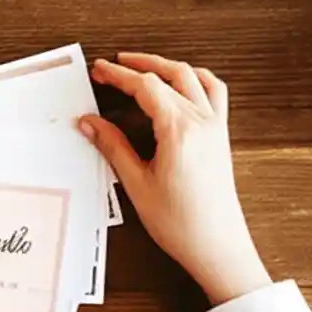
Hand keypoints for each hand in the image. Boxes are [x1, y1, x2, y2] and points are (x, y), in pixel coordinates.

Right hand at [78, 53, 270, 304]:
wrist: (217, 245)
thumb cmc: (181, 223)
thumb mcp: (136, 184)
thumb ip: (113, 146)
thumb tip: (91, 123)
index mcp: (179, 131)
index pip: (145, 86)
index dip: (119, 75)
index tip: (100, 71)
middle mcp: (202, 122)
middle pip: (168, 76)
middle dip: (136, 67)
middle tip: (112, 67)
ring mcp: (215, 126)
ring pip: (192, 76)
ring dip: (166, 65)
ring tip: (142, 65)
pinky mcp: (221, 135)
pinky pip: (214, 91)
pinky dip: (196, 78)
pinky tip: (182, 82)